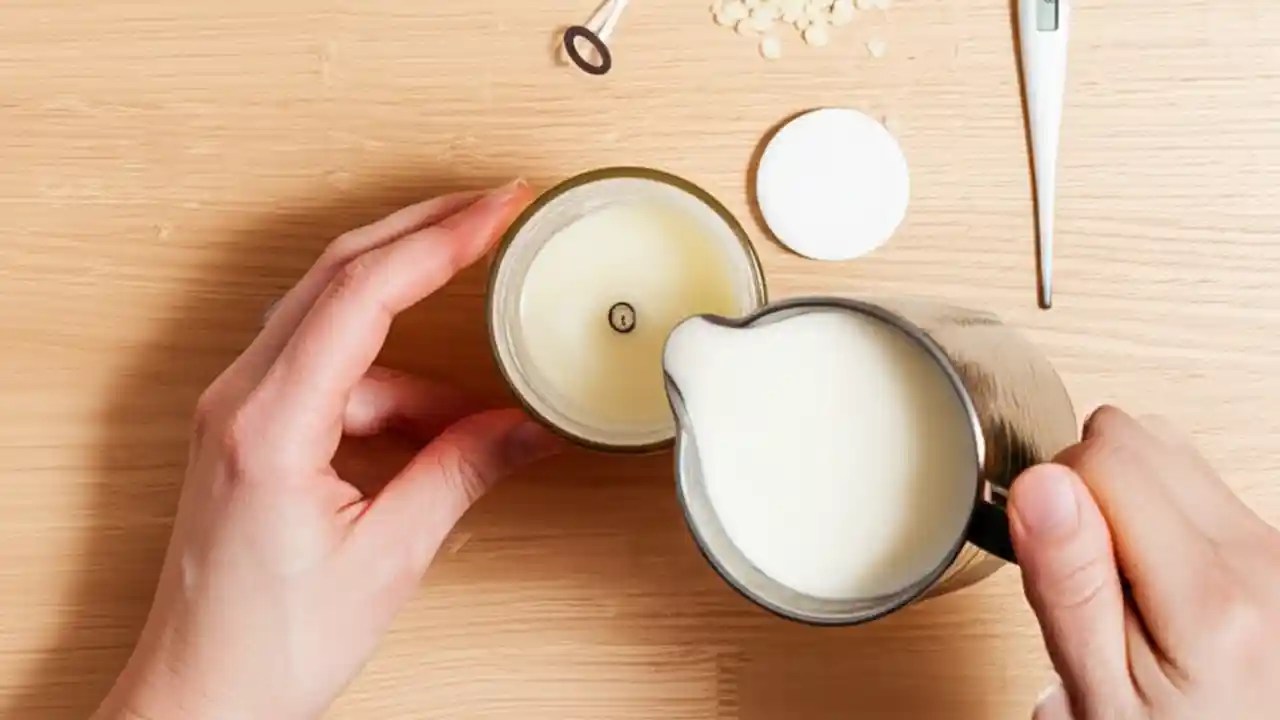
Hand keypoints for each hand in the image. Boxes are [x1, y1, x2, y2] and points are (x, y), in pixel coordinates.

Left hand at [94, 181, 562, 719]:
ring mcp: (240, 408)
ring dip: (411, 317)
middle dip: (422, 232)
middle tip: (491, 209)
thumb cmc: (267, 645)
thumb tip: (526, 428)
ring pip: (333, 316)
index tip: (495, 210)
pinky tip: (441, 417)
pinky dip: (393, 380)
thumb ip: (461, 474)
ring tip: (486, 349)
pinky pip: (331, 370)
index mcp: (271, 423)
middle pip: (337, 273)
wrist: (201, 697)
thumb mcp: (387, 558)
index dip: (437, 239)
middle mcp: (242, 398)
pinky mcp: (252, 426)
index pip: (361, 292)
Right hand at [1010, 407, 1279, 718]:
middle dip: (1089, 488)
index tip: (1058, 560)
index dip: (1053, 496)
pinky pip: (1200, 486)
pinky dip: (1162, 516)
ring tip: (1121, 577)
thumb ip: (1069, 585)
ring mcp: (1278, 550)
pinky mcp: (1279, 549)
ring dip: (1126, 496)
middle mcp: (1260, 558)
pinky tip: (1154, 578)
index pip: (1102, 456)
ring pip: (1168, 452)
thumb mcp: (1100, 696)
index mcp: (1210, 598)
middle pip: (1138, 438)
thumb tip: (1040, 484)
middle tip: (1088, 575)